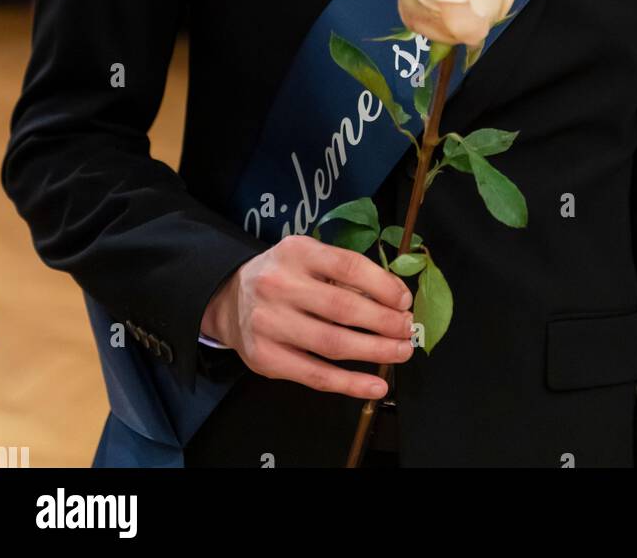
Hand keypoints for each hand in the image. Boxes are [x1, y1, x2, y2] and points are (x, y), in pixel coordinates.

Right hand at [200, 235, 413, 398]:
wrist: (229, 299)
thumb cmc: (282, 276)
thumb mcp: (307, 259)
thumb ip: (344, 273)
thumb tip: (395, 296)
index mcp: (296, 252)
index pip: (348, 266)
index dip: (383, 285)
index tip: (404, 300)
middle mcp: (279, 285)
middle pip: (343, 308)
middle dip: (384, 322)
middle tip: (407, 329)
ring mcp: (270, 323)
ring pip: (333, 344)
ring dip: (375, 351)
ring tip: (400, 352)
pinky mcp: (265, 358)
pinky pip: (316, 375)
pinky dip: (350, 384)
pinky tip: (375, 385)